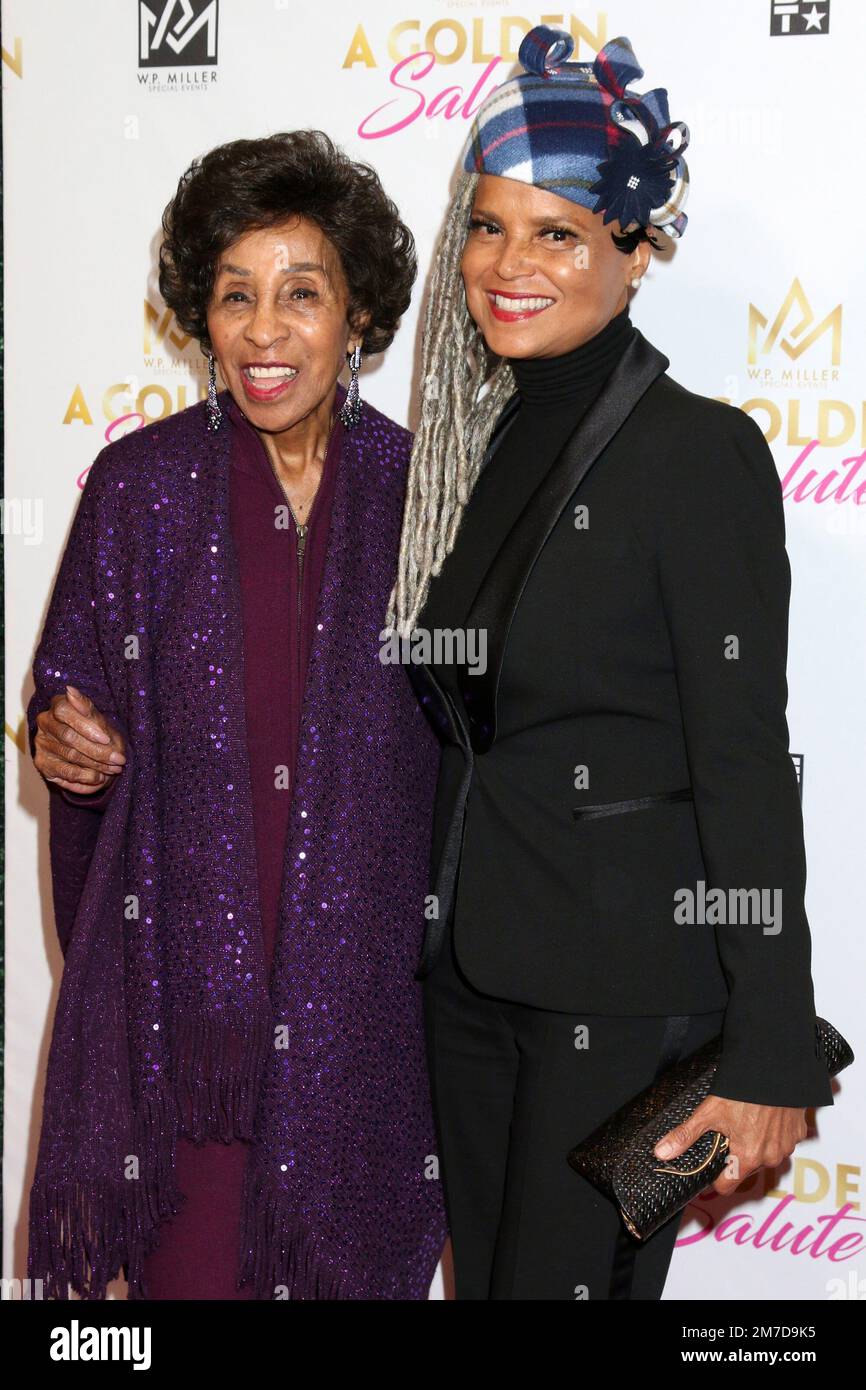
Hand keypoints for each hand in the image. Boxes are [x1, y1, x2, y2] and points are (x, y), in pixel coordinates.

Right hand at [34, 684, 126, 793]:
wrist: (93, 754)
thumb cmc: (98, 732)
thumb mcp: (98, 719)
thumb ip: (87, 708)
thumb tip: (70, 690)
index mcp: (58, 705)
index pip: (64, 711)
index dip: (85, 726)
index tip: (106, 739)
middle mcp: (45, 722)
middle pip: (68, 737)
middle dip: (97, 751)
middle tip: (119, 760)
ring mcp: (41, 743)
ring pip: (70, 755)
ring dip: (96, 765)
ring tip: (114, 769)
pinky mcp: (42, 763)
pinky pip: (65, 772)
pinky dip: (86, 776)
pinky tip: (100, 777)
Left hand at [653, 1094, 808, 1195]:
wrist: (775, 1070)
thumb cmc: (744, 1091)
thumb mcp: (709, 1112)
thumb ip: (686, 1135)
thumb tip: (662, 1153)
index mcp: (748, 1157)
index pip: (727, 1185)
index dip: (715, 1177)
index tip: (710, 1166)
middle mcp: (770, 1158)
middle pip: (746, 1168)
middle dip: (736, 1155)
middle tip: (728, 1132)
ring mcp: (786, 1146)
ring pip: (765, 1155)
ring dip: (757, 1145)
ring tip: (747, 1122)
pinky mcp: (798, 1133)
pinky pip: (782, 1141)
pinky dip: (774, 1134)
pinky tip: (765, 1117)